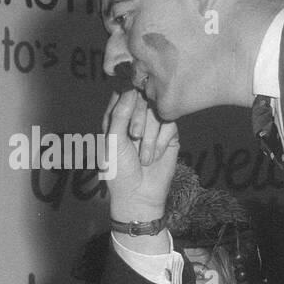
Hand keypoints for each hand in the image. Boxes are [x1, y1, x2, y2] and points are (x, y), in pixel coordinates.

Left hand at [103, 90, 178, 220]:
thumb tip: (130, 88)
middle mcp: (135, 118)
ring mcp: (153, 126)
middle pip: (141, 99)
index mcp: (116, 117)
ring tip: (144, 157)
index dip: (127, 96)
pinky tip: (155, 156)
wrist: (139, 195)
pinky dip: (161, 141)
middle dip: (139, 118)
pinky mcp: (169, 135)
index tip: (129, 104)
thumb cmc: (119, 170)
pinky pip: (170, 125)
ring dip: (150, 136)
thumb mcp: (113, 141)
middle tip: (134, 137)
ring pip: (157, 112)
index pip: (122, 93)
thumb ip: (120, 114)